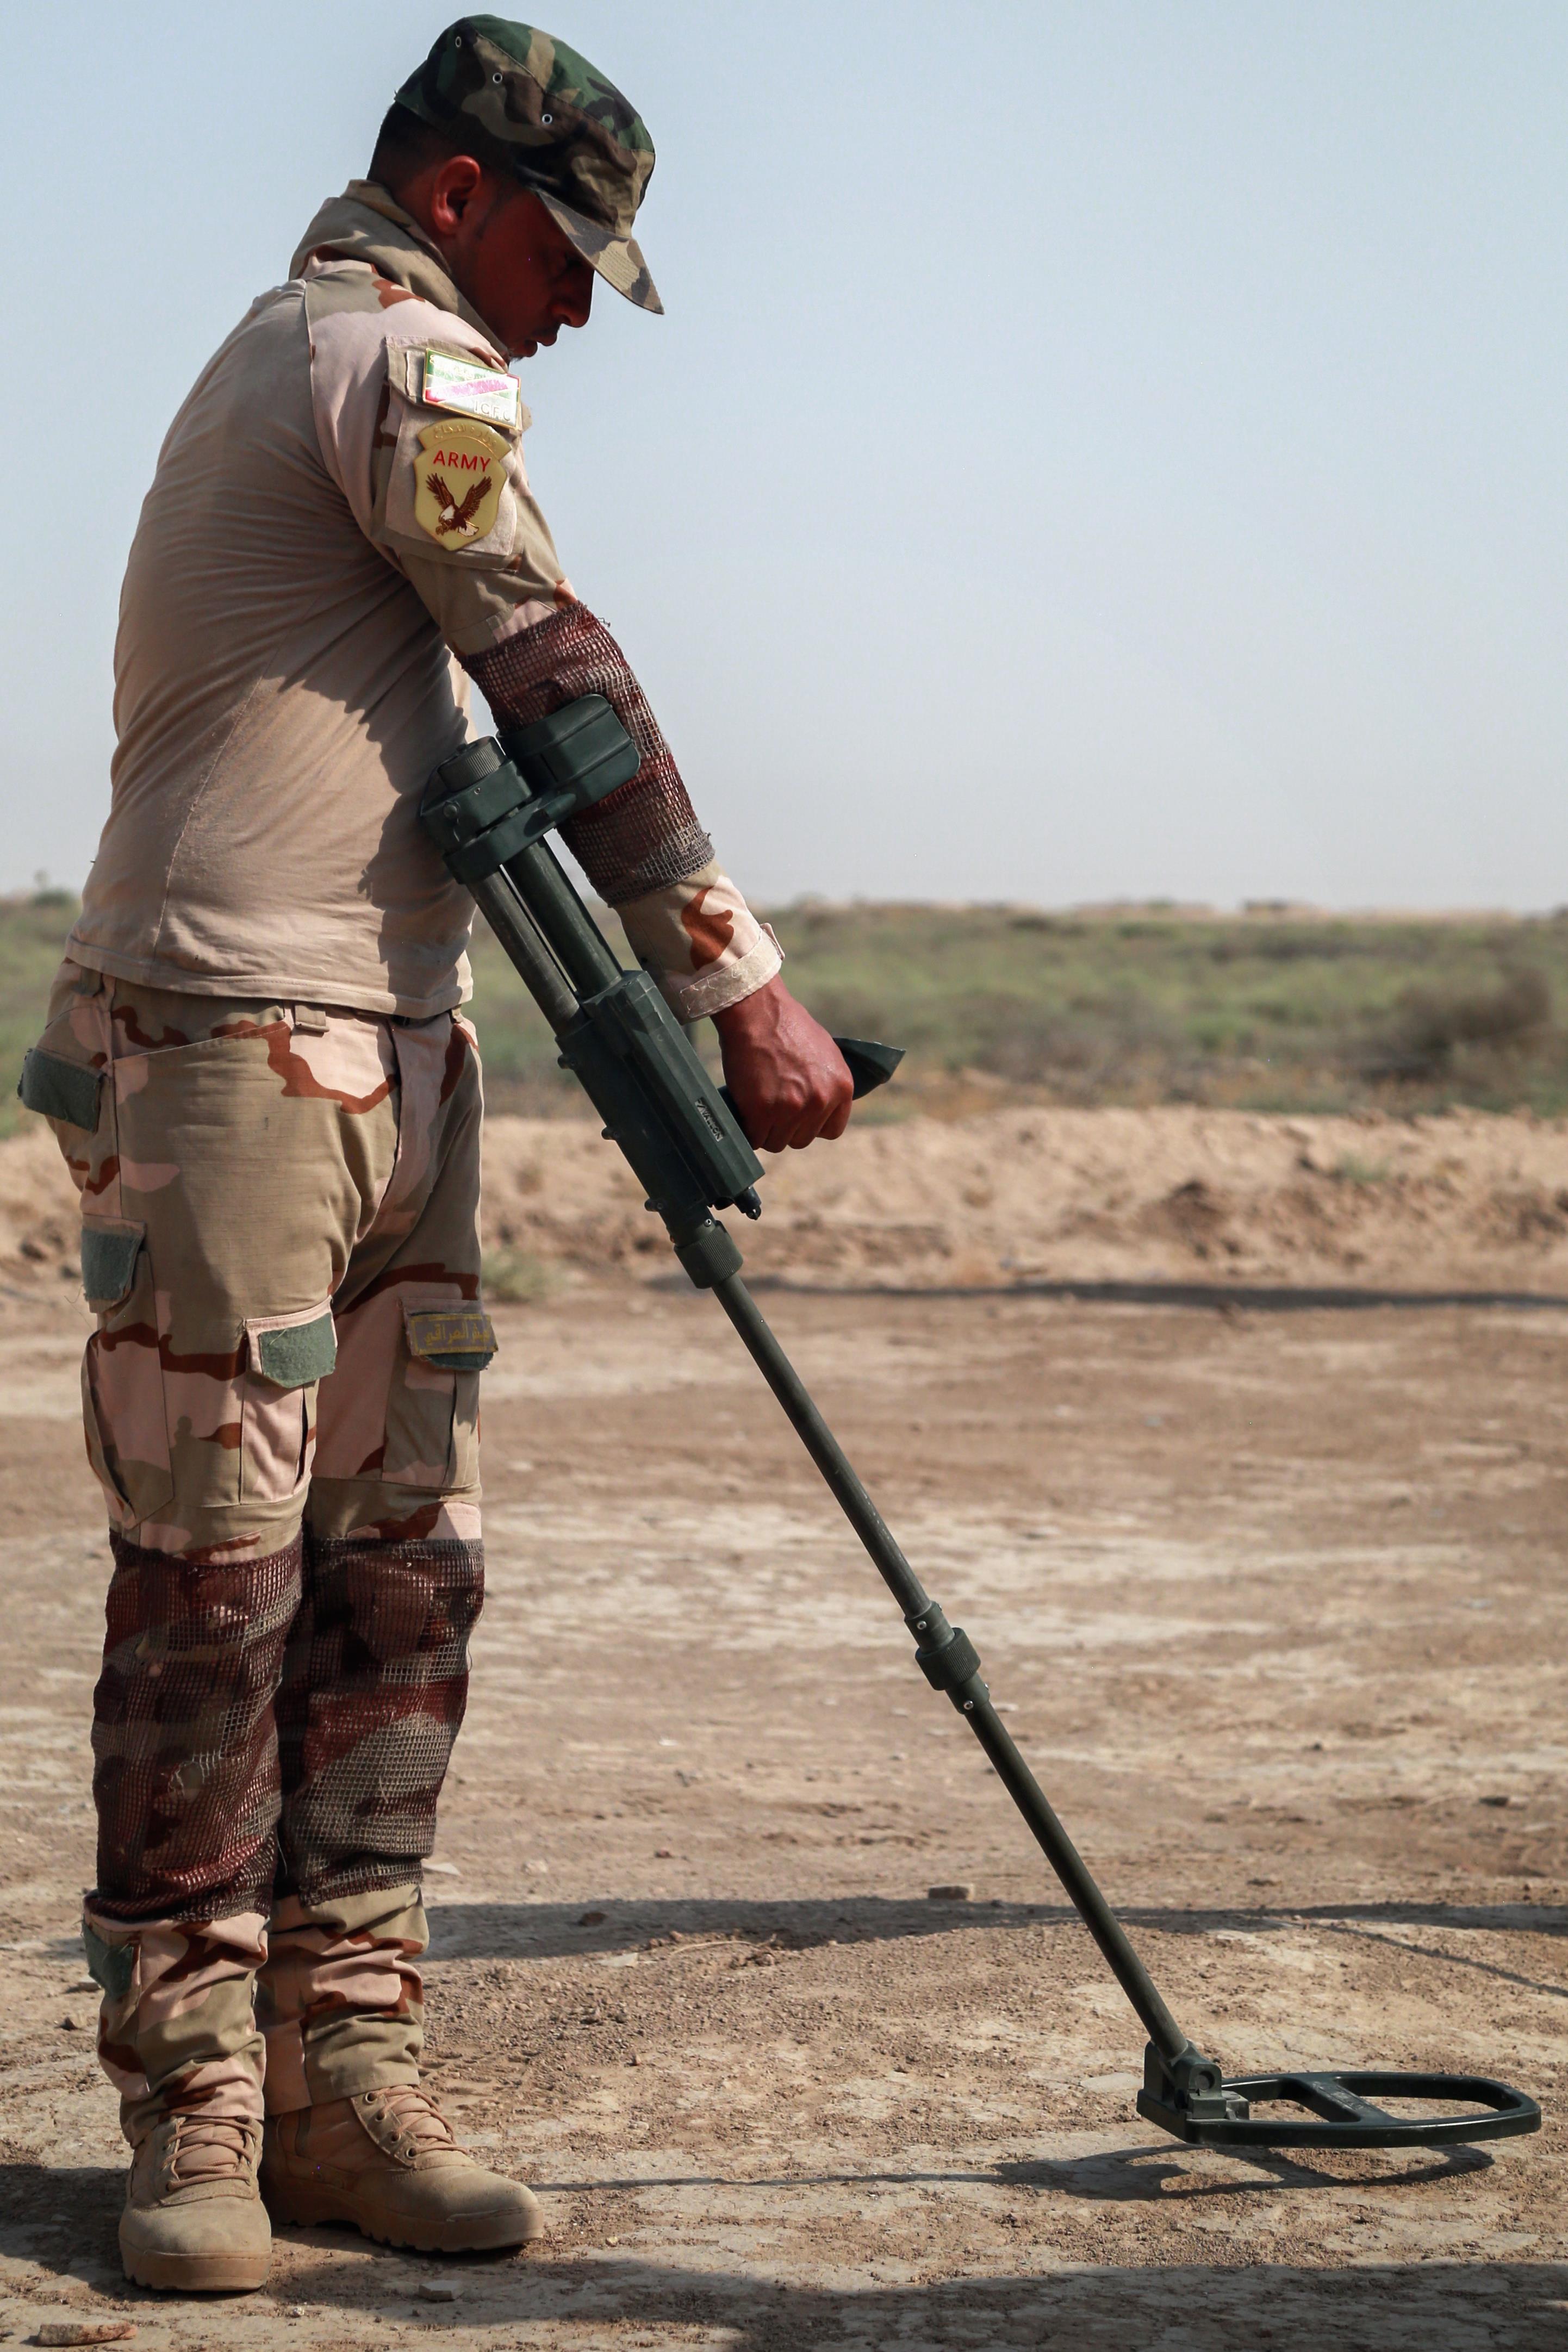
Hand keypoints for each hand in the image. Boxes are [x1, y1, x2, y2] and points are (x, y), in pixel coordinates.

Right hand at [714, 977, 853, 1151]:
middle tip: (771, 1106)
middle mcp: (820, 1101)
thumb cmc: (786, 1026)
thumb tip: (821, 1107)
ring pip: (777, 1142)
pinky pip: (754, 1138)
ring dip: (764, 1130)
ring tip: (756, 1105)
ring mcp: (792, 1108)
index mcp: (841, 1087)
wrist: (757, 1011)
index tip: (798, 1117)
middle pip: (802, 1139)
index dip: (812, 1126)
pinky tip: (744, 1110)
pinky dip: (747, 1129)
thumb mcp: (824, 1053)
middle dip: (786, 1128)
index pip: (832, 1131)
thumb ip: (826, 1083)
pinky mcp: (762, 1111)